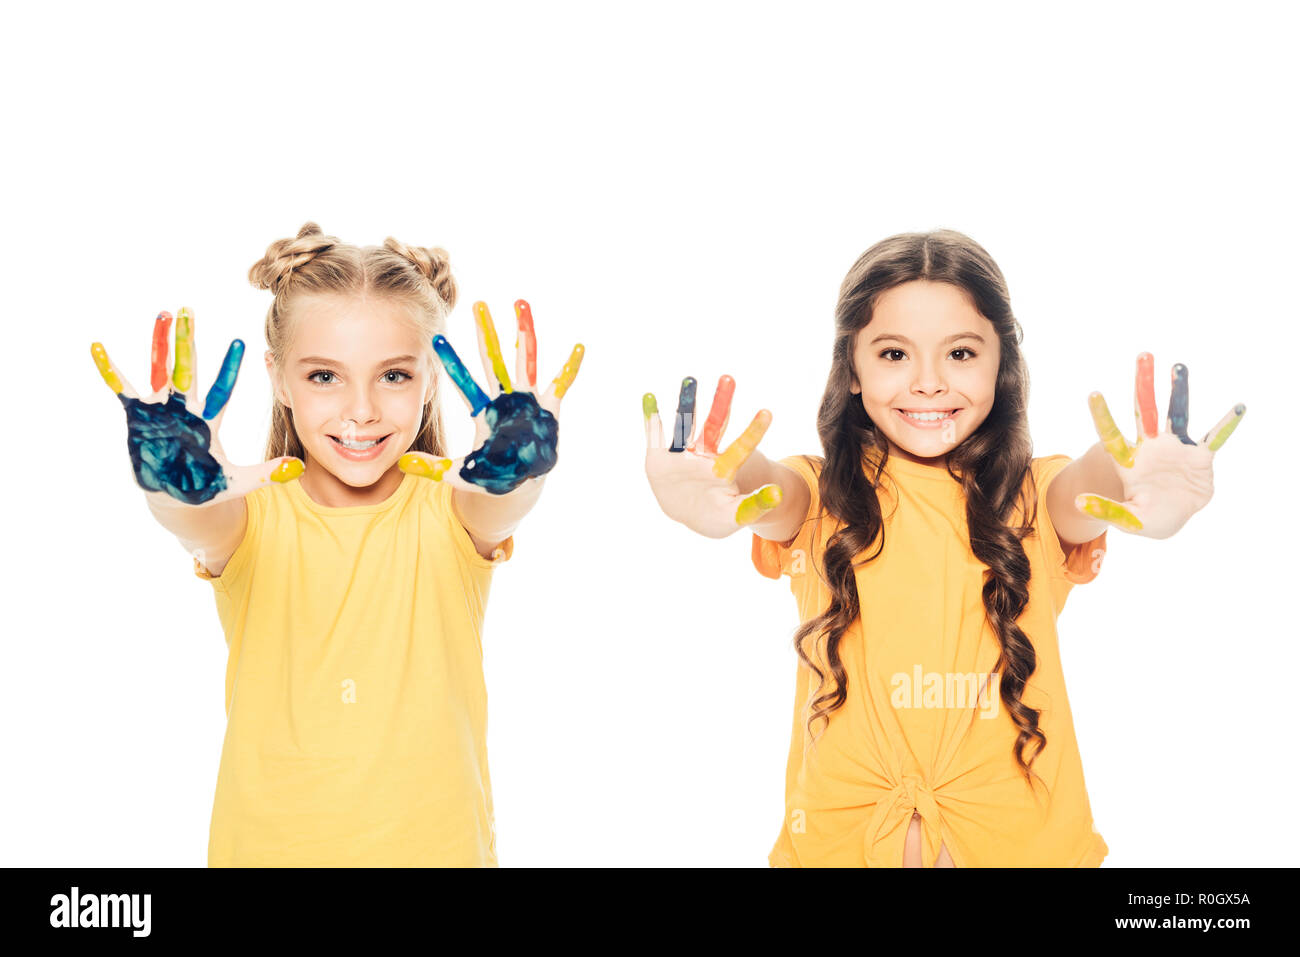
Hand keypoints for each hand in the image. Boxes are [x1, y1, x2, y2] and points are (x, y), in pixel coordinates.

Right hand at [91, 308, 303, 506]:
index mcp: (208, 420)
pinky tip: (99, 347)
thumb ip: (268, 473)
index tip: (241, 342)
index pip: (222, 389)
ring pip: (160, 369)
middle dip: (187, 341)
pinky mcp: (138, 416)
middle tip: (189, 309)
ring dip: (159, 343)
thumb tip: (301, 466)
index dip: (229, 367)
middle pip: (187, 369)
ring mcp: (161, 409)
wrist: (176, 498)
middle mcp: (185, 408)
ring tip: (162, 315)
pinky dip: (111, 370)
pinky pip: (122, 389)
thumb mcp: (239, 481)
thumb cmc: (206, 486)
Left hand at [400, 300, 582, 494]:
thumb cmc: (492, 475)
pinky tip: (578, 347)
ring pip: (525, 360)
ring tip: (521, 305)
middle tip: (478, 304)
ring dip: (524, 333)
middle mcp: (504, 398)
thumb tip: (401, 464)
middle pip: (493, 359)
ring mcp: (528, 400)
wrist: (522, 483)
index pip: (463, 381)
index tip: (435, 339)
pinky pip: (561, 383)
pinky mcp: (549, 408)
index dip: (451, 362)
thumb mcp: (460, 473)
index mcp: (483, 410)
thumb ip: (433, 467)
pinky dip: (570, 367)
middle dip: (486, 332)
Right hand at [643, 374, 782, 537]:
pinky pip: (655, 435)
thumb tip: (779, 494)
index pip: (740, 448)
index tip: (767, 413)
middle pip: (714, 426)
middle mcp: (705, 455)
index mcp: (724, 469)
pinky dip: (651, 417)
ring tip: (690, 380)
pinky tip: (650, 397)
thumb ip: (754, 506)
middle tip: (729, 378)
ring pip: (685, 425)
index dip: (753, 432)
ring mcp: (682, 455)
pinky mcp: (659, 459)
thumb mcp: (736, 516)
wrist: (690, 515)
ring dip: (686, 403)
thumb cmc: (718, 516)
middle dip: (721, 403)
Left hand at [1077, 352, 1244, 538]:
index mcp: (1129, 462)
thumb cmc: (1146, 517)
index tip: (1093, 393)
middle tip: (1144, 355)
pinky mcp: (1200, 458)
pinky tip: (1238, 407)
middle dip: (1143, 385)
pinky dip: (1226, 425)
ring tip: (1178, 367)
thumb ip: (1107, 510)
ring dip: (1179, 391)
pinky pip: (1214, 438)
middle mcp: (1151, 448)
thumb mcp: (1128, 520)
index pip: (1112, 435)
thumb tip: (1079, 502)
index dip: (1103, 416)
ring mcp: (1176, 449)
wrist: (1173, 518)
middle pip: (1145, 412)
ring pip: (1177, 414)